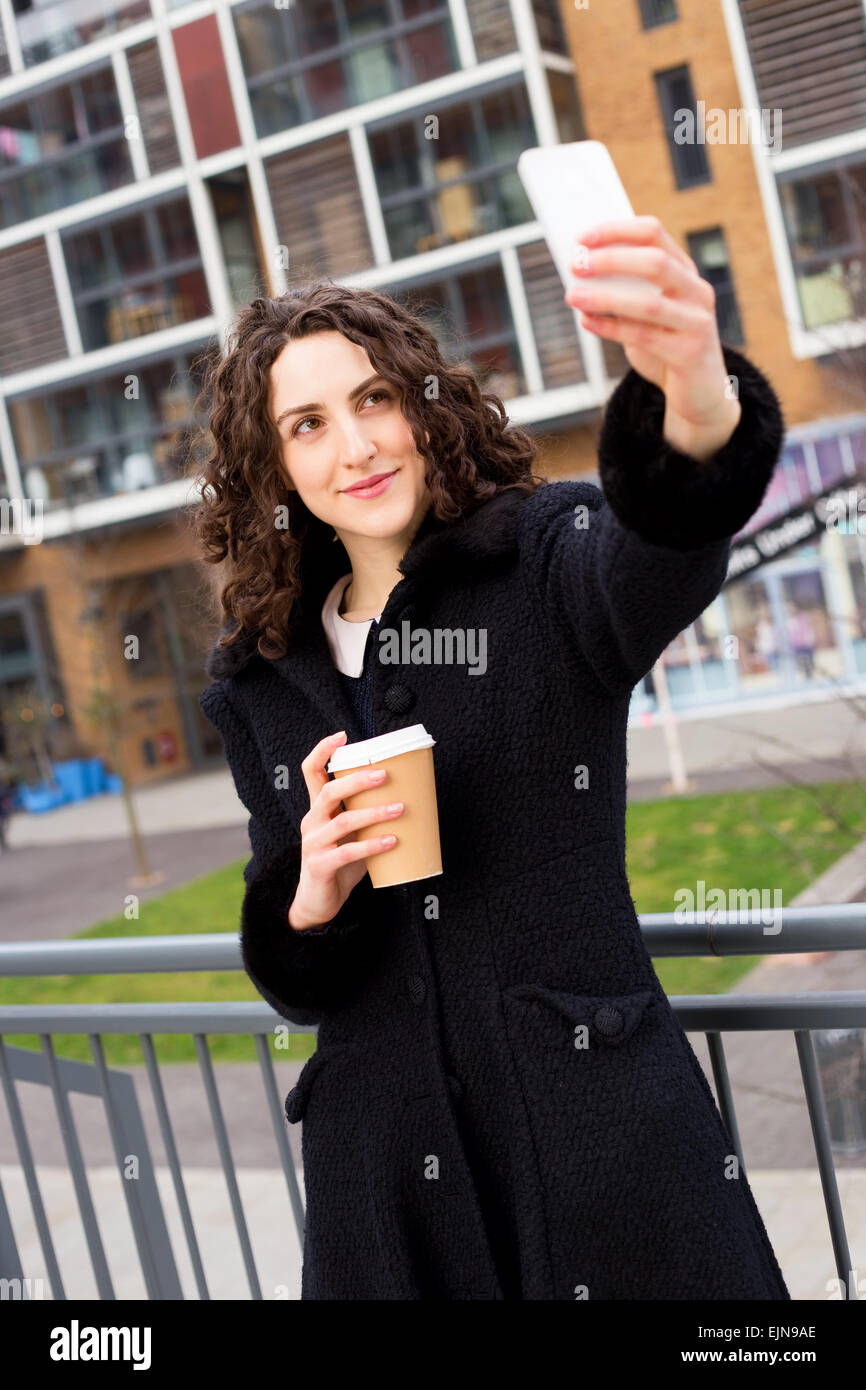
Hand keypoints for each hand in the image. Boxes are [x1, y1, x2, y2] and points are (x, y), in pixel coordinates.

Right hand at [287, 731, 404, 929]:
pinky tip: (392, 841)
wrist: (317, 902)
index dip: (322, 750)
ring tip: (400, 809)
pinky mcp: (320, 866)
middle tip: (385, 775)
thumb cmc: (339, 863)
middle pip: (330, 792)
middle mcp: (311, 821)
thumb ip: (367, 817)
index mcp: (317, 809)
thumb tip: (410, 799)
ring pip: (343, 821)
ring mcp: (313, 844)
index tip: (343, 735)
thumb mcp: (351, 835)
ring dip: (374, 813)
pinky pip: (348, 852)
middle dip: (358, 780)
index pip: (310, 771)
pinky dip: (373, 845)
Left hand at [565, 215, 741, 461]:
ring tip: (573, 295)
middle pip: (655, 262)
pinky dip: (611, 328)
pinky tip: (586, 322)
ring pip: (649, 303)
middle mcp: (697, 292)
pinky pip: (644, 338)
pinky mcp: (689, 354)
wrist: (700, 392)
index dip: (616, 230)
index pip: (654, 234)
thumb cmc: (667, 345)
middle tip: (576, 264)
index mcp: (685, 272)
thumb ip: (626, 290)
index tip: (581, 237)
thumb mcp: (649, 311)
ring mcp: (697, 323)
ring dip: (605, 297)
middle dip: (611, 260)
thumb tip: (581, 272)